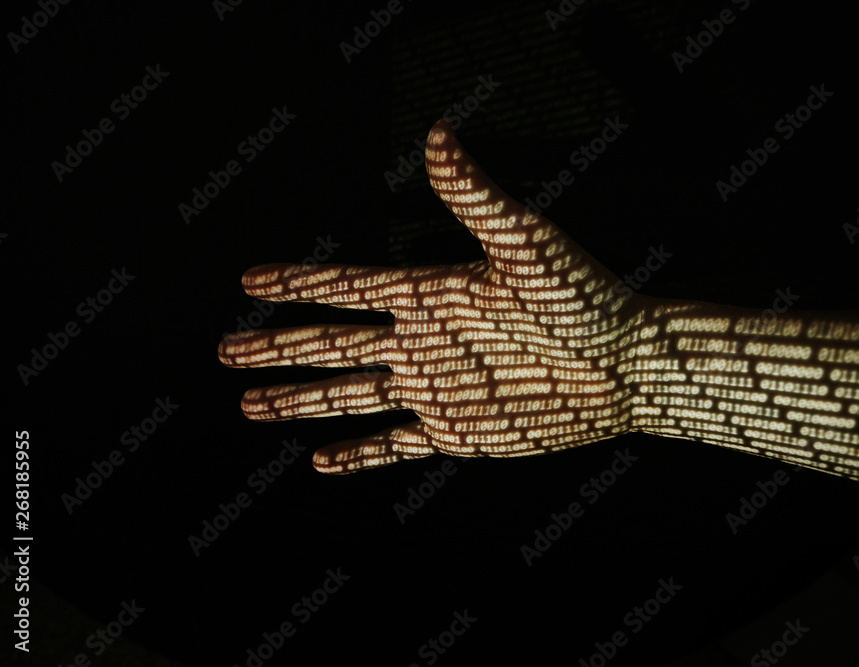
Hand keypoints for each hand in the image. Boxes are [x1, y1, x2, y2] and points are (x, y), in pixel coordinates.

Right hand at [219, 119, 641, 473]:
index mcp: (429, 293)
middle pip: (331, 344)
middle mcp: (421, 341)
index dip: (297, 282)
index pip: (346, 286)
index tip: (249, 277)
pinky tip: (320, 459)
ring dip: (299, 400)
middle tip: (226, 347)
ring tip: (249, 403)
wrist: (628, 365)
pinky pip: (393, 445)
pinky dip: (356, 455)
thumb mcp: (527, 244)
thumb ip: (476, 197)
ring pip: (349, 397)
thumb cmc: (584, 298)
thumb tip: (438, 132)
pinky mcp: (456, 431)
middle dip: (277, 346)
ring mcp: (434, 388)